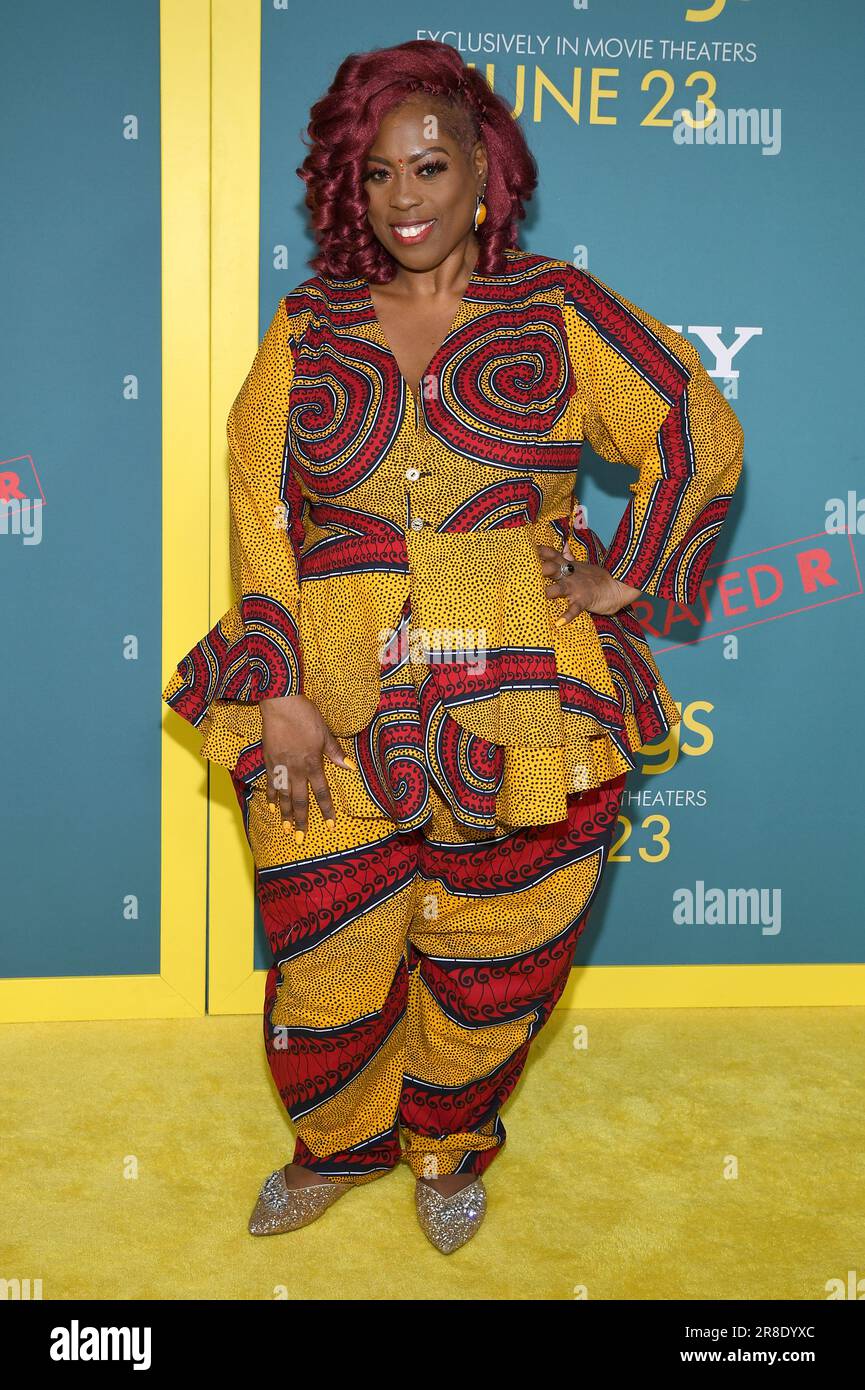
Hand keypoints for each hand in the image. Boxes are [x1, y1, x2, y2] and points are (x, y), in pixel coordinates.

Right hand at [259, 694, 353, 837]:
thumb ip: (336, 752)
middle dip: (301, 820)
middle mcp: (296, 770)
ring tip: (286, 829)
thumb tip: (350, 767)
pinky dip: (271, 796)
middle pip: (300, 800)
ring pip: (283, 796)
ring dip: (285, 814)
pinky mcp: (269, 761)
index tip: (330, 826)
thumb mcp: (325, 733)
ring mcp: (281, 767)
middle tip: (300, 838)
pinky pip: (270, 783)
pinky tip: (272, 806)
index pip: (322, 792)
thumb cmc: (306, 716)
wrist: (281, 705)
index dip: (327, 810)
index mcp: (313, 763)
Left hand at [536, 541, 642, 620]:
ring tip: (542, 596)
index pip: (552, 554)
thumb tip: (563, 546)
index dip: (539, 552)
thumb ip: (569, 557)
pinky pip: (575, 609)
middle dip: (541, 569)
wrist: (616, 588)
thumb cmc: (597, 578)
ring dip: (551, 591)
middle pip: (552, 568)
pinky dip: (568, 616)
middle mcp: (570, 575)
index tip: (525, 550)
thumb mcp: (582, 565)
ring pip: (561, 588)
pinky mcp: (584, 601)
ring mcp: (577, 588)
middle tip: (526, 573)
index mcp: (568, 566)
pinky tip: (559, 622)